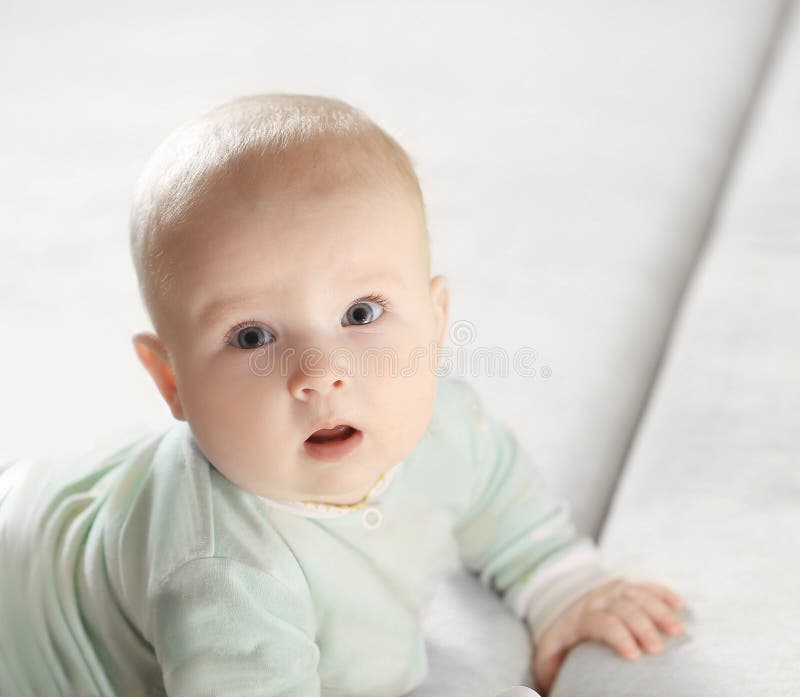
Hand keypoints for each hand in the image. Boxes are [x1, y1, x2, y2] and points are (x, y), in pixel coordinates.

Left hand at [531, 578, 684, 694]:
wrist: (555, 605)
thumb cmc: (557, 644)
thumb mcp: (546, 659)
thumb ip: (549, 676)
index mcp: (579, 619)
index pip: (601, 622)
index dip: (618, 636)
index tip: (634, 655)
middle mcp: (597, 601)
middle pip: (623, 608)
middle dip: (642, 626)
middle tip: (657, 649)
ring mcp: (612, 592)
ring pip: (637, 594)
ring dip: (658, 610)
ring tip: (677, 631)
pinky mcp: (624, 589)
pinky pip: (645, 586)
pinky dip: (663, 593)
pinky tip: (680, 605)